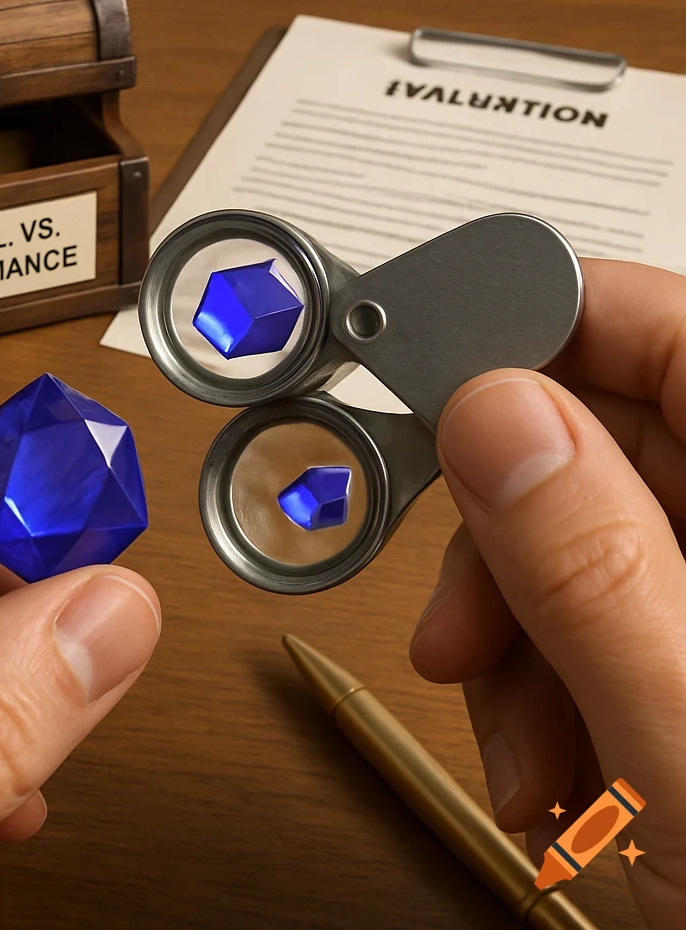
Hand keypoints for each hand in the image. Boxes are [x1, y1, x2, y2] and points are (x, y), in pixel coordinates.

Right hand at [409, 259, 685, 927]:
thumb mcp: (684, 746)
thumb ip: (591, 569)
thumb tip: (492, 416)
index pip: (668, 331)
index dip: (545, 334)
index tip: (438, 381)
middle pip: (603, 444)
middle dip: (503, 543)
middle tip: (456, 626)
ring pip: (577, 535)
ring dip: (513, 636)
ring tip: (519, 749)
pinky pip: (588, 609)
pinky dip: (542, 684)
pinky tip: (554, 768)